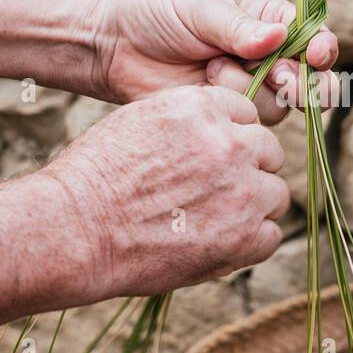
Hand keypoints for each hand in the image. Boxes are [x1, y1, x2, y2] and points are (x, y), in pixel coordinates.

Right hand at [45, 85, 288, 295]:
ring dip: (253, 208)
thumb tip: (220, 135)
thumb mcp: (142, 121)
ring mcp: (241, 190)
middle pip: (269, 152)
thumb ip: (190, 125)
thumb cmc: (96, 177)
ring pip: (275, 194)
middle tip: (213, 195)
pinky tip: (217, 245)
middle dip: (248, 171)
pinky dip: (250, 244)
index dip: (231, 139)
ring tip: (213, 223)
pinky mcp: (242, 235)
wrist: (76, 227)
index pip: (247, 115)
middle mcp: (230, 142)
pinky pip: (271, 235)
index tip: (211, 160)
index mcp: (203, 107)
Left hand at [90, 0, 339, 122]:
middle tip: (282, 80)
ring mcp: (249, 89)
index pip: (313, 37)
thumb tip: (278, 38)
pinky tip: (202, 87)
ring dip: (248, 89)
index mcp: (267, 20)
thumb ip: (239, 27)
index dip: (321, 49)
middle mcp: (267, 57)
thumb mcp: (200, 9)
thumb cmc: (156, 13)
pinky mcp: (229, 116)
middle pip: (311, 81)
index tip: (316, 54)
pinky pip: (248, 124)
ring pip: (279, 106)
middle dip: (301, 83)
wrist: (114, 47)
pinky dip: (230, 106)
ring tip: (210, 67)